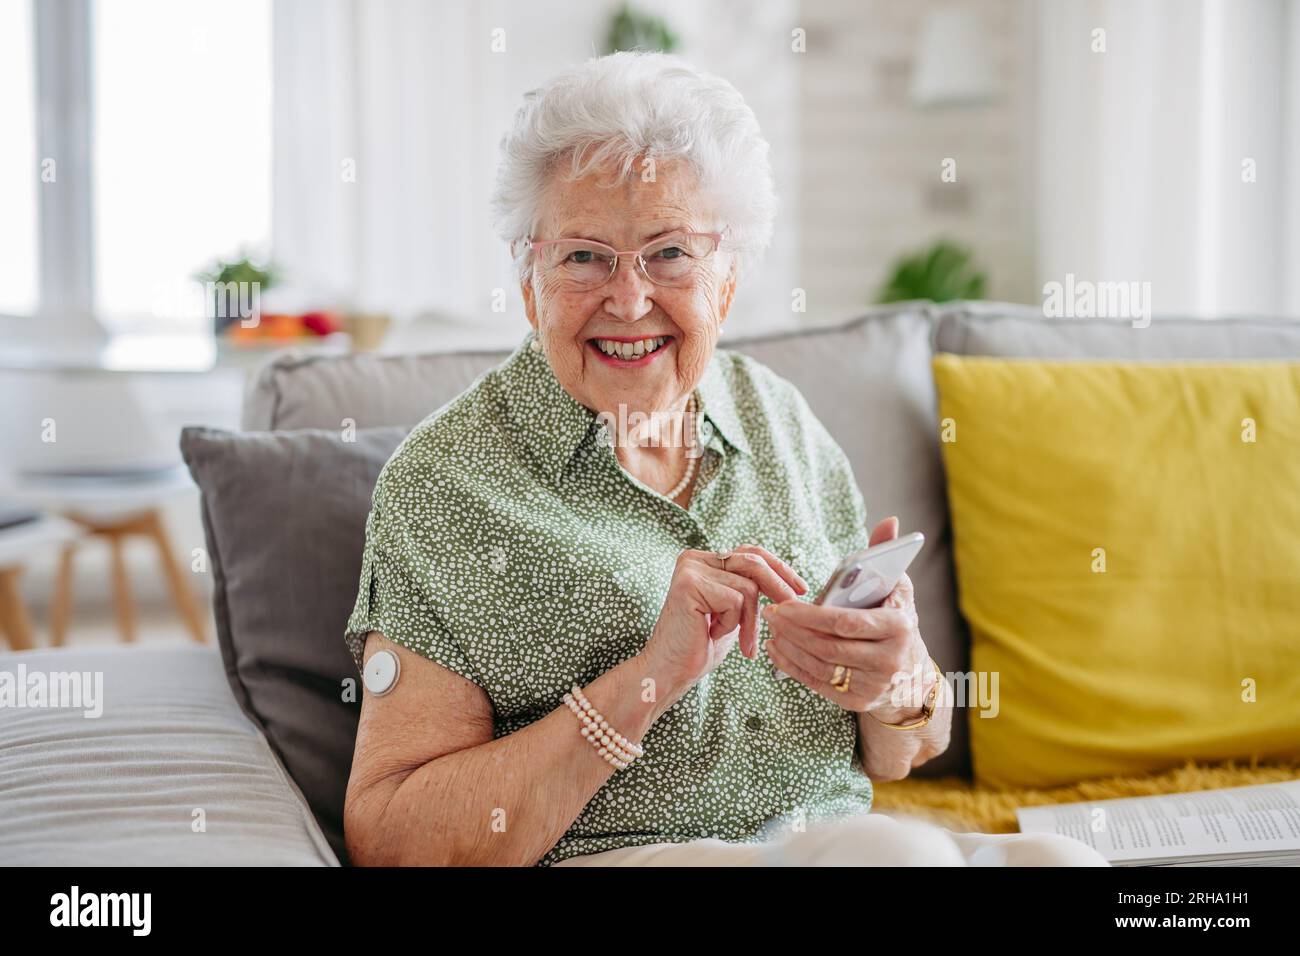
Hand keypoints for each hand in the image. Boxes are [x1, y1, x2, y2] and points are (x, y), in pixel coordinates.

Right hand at [642, 544, 806, 696]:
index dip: (779, 568)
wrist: (671, 671)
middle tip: (795, 606)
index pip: (750, 552)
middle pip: (753, 562)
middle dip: (779, 587)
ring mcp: (690, 569)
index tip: (801, 587)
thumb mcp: (732, 612)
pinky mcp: (690, 584)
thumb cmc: (701, 647)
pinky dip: (733, 624)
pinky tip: (711, 634)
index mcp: (703, 560)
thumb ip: (749, 590)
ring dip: (750, 620)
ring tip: (739, 641)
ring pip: (748, 586)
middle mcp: (694, 559)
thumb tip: (789, 581)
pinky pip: (735, 600)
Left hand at [763, 517, 930, 715]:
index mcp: (898, 627)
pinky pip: (817, 683)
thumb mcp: (898, 588)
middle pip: (828, 646)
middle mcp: (889, 660)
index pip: (846, 622)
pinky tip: (777, 650)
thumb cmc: (897, 621)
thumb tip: (890, 521)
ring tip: (771, 629)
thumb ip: (886, 555)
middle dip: (793, 630)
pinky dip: (792, 667)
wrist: (912, 676)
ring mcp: (873, 685)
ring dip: (789, 647)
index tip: (783, 605)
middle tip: (770, 613)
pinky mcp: (857, 701)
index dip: (809, 616)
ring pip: (820, 665)